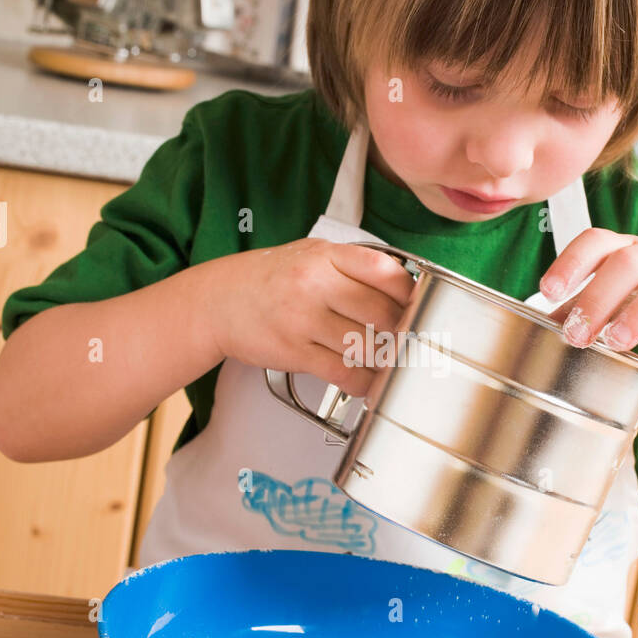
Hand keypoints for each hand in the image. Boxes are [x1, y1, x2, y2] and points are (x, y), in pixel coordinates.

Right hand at [204, 240, 415, 395]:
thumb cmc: (268, 279)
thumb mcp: (310, 255)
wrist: (217, 302)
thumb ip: (352, 266)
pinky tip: (369, 382)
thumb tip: (403, 287)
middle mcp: (315, 284)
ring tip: (393, 363)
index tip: (419, 307)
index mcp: (325, 256)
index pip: (385, 271)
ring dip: (386, 361)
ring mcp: (303, 319)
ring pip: (365, 346)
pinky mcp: (294, 351)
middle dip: (403, 332)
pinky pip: (343, 372)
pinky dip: (363, 382)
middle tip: (410, 341)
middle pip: (381, 313)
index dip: (411, 293)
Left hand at [538, 229, 637, 362]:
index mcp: (630, 249)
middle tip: (575, 335)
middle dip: (598, 298)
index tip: (548, 292)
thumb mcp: (625, 290)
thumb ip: (588, 302)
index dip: (570, 263)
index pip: (597, 241)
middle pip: (629, 262)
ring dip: (637, 315)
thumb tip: (544, 323)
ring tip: (615, 342)